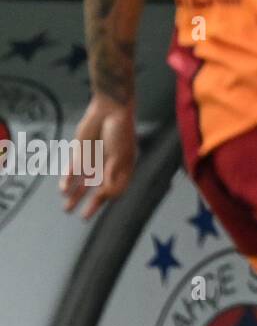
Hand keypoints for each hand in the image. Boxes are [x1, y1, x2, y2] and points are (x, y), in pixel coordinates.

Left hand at [61, 95, 135, 219]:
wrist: (108, 109)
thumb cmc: (121, 130)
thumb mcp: (120, 154)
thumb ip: (113, 174)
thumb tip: (107, 193)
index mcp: (123, 169)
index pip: (117, 189)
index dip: (110, 197)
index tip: (103, 200)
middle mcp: (107, 168)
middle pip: (98, 190)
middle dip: (91, 204)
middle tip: (83, 217)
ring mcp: (93, 162)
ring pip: (83, 185)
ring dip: (75, 196)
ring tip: (67, 209)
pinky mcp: (80, 155)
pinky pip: (73, 171)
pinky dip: (68, 180)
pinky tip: (64, 189)